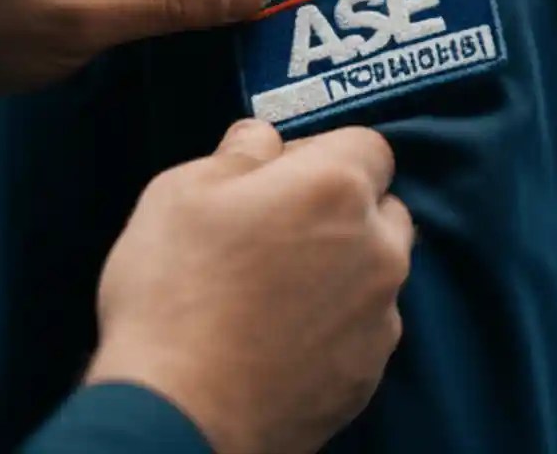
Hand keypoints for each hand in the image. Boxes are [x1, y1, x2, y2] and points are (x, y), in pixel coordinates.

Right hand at [88, 120, 413, 453]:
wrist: (181, 415)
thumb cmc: (174, 293)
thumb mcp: (181, 193)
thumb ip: (237, 154)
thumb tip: (263, 140)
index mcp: (337, 189)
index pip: (367, 144)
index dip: (322, 152)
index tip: (280, 175)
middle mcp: (378, 248)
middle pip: (382, 208)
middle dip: (342, 211)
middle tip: (276, 233)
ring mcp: (381, 315)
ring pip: (377, 271)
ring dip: (343, 268)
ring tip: (276, 293)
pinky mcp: (370, 372)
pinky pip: (365, 329)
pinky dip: (336, 324)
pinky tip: (282, 337)